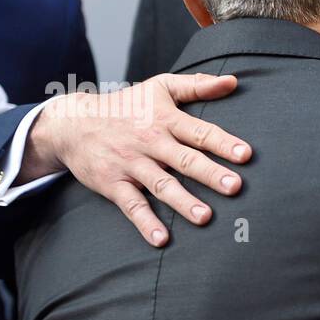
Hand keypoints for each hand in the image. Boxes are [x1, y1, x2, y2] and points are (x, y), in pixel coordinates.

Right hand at [21, 73, 247, 246]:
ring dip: (182, 202)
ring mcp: (131, 164)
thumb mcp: (160, 88)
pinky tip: (161, 239)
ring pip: (160, 185)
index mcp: (165, 120)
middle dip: (209, 174)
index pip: (199, 132)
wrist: (73, 123)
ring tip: (205, 217)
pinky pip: (131, 206)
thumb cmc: (128, 106)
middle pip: (184, 160)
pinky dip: (145, 223)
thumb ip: (198, 85)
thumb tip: (233, 80)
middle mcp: (150, 142)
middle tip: (234, 187)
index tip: (246, 155)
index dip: (223, 143)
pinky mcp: (113, 184)